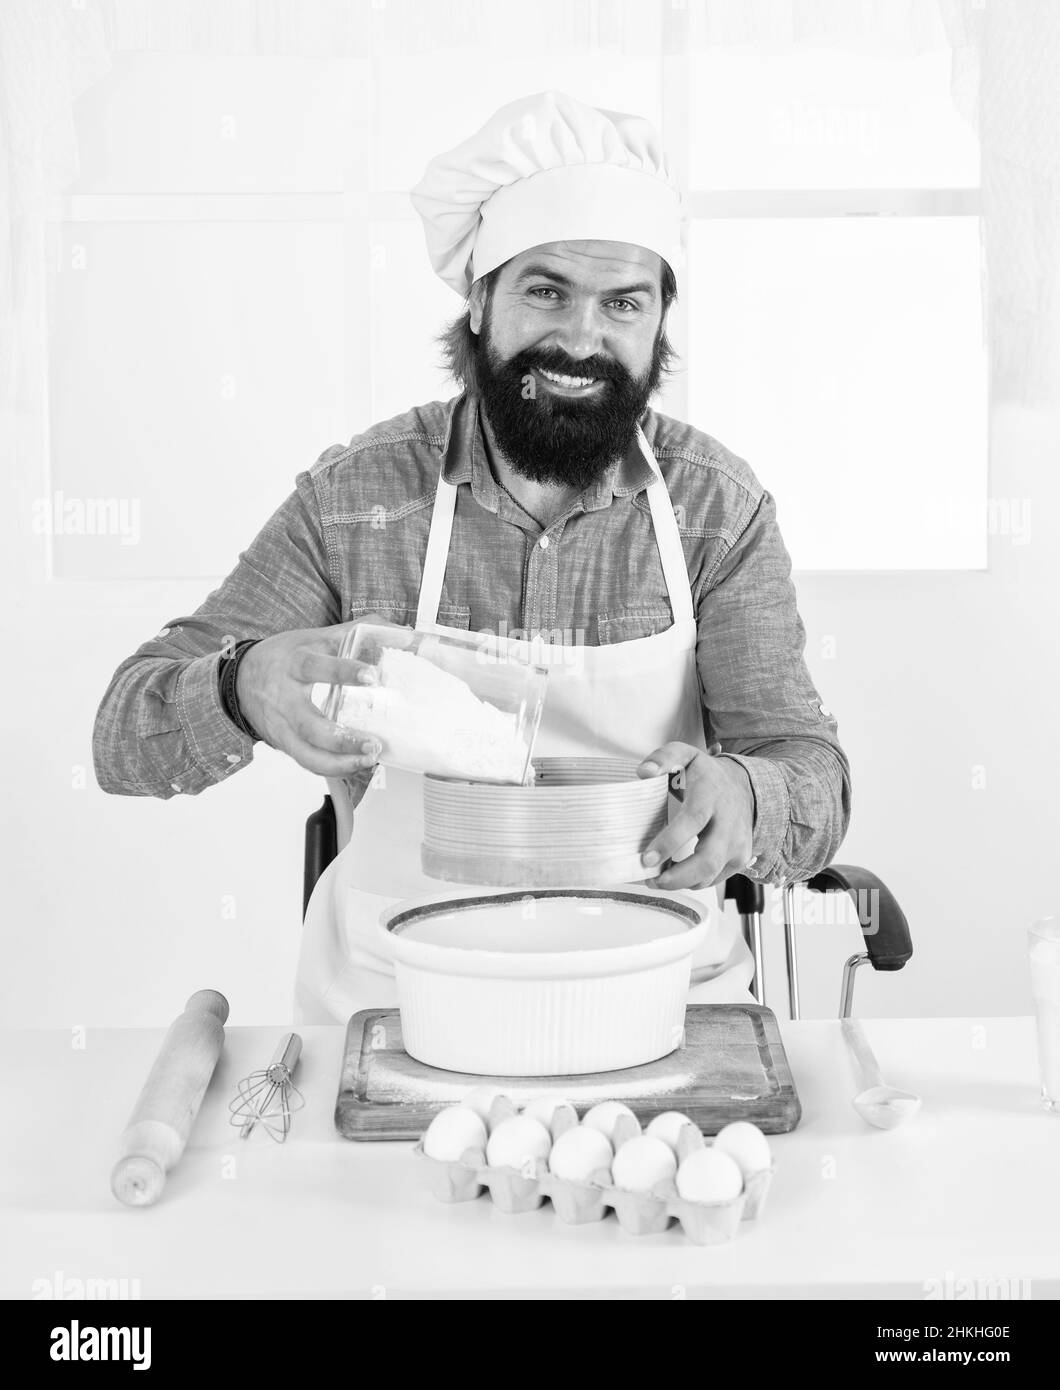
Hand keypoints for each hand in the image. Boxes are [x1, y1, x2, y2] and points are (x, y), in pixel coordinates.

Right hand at [235, 616, 401, 778]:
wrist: (240, 679)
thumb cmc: (286, 656)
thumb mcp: (315, 637)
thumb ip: (357, 632)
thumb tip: (405, 633)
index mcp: (294, 663)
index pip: (315, 667)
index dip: (343, 671)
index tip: (372, 676)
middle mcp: (285, 698)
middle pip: (310, 725)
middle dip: (342, 739)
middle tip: (374, 742)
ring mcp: (282, 726)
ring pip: (307, 753)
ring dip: (340, 762)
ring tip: (369, 759)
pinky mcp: (283, 744)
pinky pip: (307, 762)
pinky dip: (333, 768)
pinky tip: (356, 766)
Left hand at [636, 741, 754, 889]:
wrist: (744, 786)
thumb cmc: (706, 775)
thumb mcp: (685, 756)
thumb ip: (663, 758)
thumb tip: (644, 772)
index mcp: (712, 795)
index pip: (693, 821)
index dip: (670, 842)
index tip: (646, 858)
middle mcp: (729, 822)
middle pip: (707, 860)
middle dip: (676, 877)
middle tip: (650, 879)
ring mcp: (738, 843)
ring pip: (710, 875)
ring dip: (680, 882)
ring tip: (656, 877)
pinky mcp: (740, 858)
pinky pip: (714, 879)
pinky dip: (691, 881)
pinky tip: (675, 873)